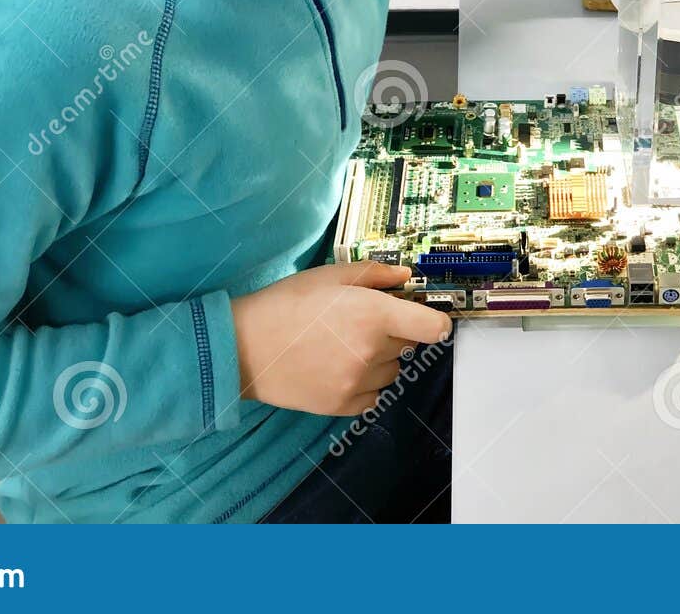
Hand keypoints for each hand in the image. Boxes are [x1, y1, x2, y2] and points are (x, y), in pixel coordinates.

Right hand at [231, 262, 451, 415]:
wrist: (244, 347)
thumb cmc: (285, 304)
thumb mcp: (330, 276)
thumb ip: (374, 274)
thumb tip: (405, 276)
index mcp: (373, 315)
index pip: (433, 328)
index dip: (436, 320)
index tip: (427, 318)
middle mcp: (371, 352)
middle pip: (408, 345)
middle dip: (393, 332)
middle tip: (360, 322)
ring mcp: (357, 382)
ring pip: (392, 371)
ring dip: (380, 359)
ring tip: (344, 345)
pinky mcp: (342, 405)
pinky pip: (373, 396)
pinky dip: (364, 384)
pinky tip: (339, 368)